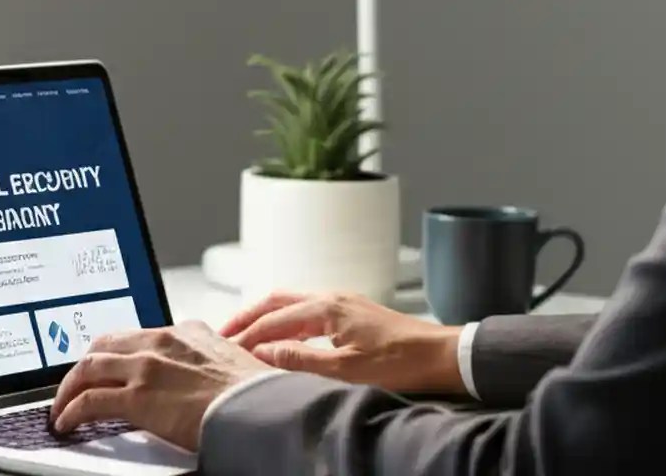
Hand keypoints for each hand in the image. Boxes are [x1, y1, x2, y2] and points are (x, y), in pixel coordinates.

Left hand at [49, 320, 272, 450]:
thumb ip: (210, 360)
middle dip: (86, 364)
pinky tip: (67, 422)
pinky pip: (89, 401)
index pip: (138, 335)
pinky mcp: (137, 397)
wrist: (260, 408)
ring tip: (62, 406)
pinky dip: (71, 411)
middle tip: (77, 382)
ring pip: (89, 368)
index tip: (110, 364)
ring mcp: (146, 367)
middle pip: (105, 345)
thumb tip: (208, 375)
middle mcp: (161, 342)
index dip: (117, 351)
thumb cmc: (255, 393)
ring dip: (69, 388)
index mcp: (186, 331)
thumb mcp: (232, 362)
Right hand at [221, 290, 463, 393]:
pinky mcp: (353, 313)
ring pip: (293, 303)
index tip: (226, 349)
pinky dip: (289, 321)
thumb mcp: (346, 369)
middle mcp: (332, 297)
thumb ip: (301, 358)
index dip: (247, 335)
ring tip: (248, 334)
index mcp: (326, 307)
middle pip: (278, 300)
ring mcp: (343, 303)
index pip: (273, 318)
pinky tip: (286, 337)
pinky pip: (309, 311)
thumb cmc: (399, 362)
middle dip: (249, 315)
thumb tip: (264, 350)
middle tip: (224, 332)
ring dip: (268, 317)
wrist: (440, 354)